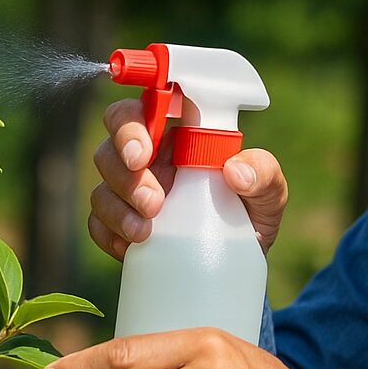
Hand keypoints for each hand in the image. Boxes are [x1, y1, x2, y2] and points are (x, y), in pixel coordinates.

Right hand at [88, 99, 288, 260]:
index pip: (148, 105)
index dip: (134, 120)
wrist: (237, 263)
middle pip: (114, 142)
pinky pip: (96, 221)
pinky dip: (108, 232)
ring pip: (102, 183)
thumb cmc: (253, 215)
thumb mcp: (271, 193)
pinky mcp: (120, 223)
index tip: (143, 150)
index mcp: (183, 133)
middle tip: (153, 201)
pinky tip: (130, 246)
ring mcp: (131, 189)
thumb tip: (235, 171)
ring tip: (146, 231)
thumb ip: (264, 174)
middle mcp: (152, 155)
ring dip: (118, 206)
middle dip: (124, 168)